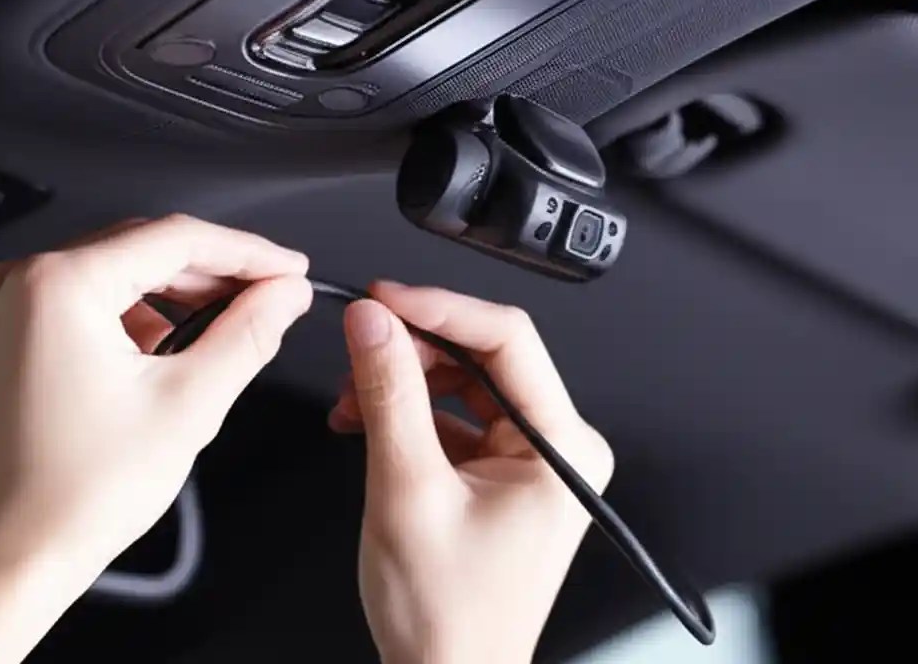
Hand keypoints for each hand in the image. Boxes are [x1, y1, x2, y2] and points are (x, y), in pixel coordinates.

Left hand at [0, 215, 310, 663]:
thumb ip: (246, 335)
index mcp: (57, 285)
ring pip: (114, 272)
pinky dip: (133, 316)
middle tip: (273, 295)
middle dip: (213, 273)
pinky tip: (171, 347)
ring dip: (175, 294)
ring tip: (230, 324)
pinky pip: (83, 300)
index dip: (246, 253)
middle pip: (142, 247)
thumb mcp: (189, 404)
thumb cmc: (77, 495)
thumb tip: (284, 295)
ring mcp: (3, 306)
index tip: (289, 270)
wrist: (12, 555)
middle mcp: (18, 281)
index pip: (175, 239)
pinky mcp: (4, 333)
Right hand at [331, 282, 613, 663]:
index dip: (439, 308)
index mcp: (563, 451)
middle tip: (359, 345)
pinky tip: (367, 421)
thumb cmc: (448, 618)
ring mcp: (533, 465)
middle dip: (413, 350)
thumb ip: (390, 395)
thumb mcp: (407, 490)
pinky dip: (409, 414)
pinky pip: (457, 419)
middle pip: (484, 359)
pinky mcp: (504, 477)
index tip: (386, 298)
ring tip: (354, 397)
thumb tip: (373, 325)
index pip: (508, 340)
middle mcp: (560, 452)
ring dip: (404, 382)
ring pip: (465, 385)